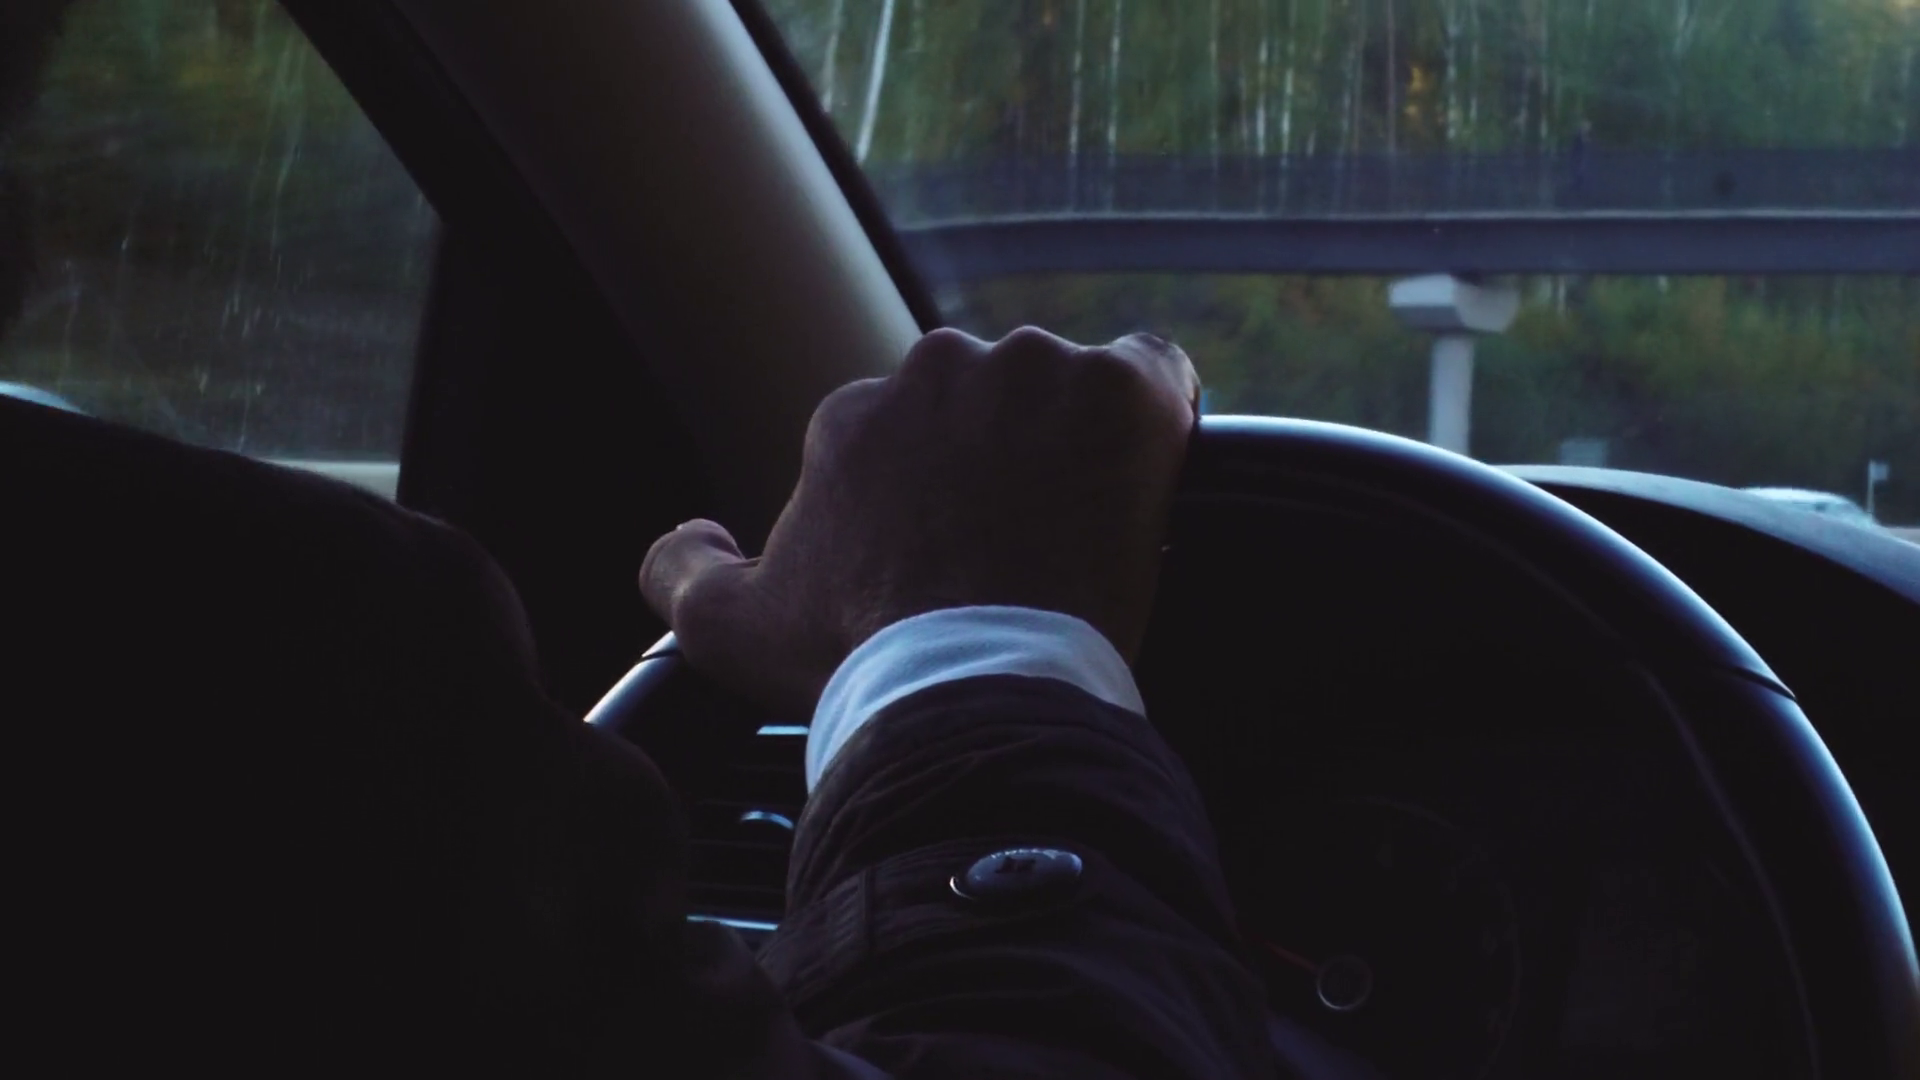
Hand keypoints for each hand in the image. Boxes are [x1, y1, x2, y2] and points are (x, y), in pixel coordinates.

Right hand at [639, 326, 1199, 719]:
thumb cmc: (858, 659)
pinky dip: (1154, 415)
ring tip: (1082, 536)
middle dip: (1006, 468)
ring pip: (1066, 396)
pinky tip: (1146, 476)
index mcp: (854, 416)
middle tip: (1026, 554)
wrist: (974, 685)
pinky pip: (1154, 376)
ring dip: (1075, 448)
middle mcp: (937, 370)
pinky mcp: (1122, 392)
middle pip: (992, 411)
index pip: (913, 445)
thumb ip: (679, 570)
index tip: (963, 564)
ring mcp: (1035, 373)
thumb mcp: (729, 630)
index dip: (945, 510)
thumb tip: (687, 535)